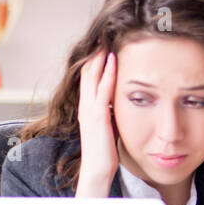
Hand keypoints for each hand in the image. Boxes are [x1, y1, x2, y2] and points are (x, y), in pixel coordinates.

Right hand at [76, 46, 118, 194]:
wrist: (97, 169)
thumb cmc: (104, 149)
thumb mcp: (107, 123)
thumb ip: (109, 110)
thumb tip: (118, 100)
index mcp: (87, 106)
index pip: (89, 77)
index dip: (95, 60)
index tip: (103, 44)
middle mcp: (85, 104)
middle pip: (87, 71)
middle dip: (95, 53)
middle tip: (104, 35)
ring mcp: (90, 109)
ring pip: (92, 76)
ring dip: (99, 57)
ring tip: (106, 40)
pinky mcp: (97, 116)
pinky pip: (102, 90)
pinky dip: (108, 73)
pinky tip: (113, 60)